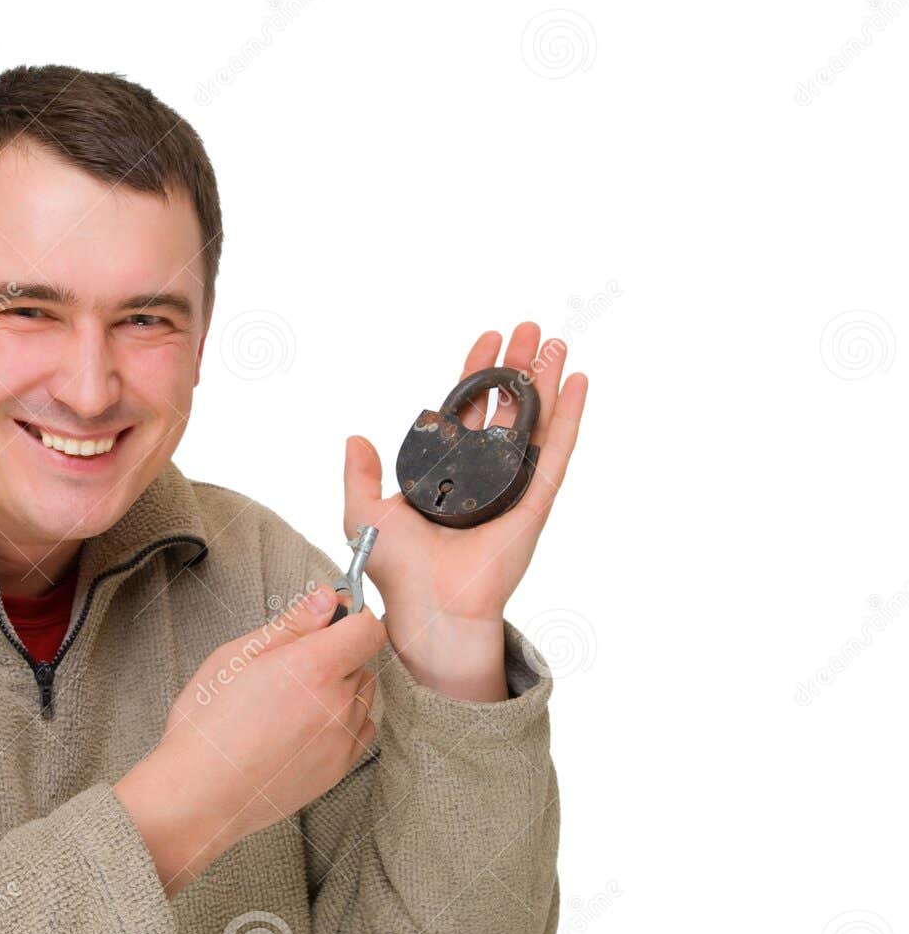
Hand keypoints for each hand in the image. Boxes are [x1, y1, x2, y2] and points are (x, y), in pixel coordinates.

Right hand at [114, 584, 385, 895]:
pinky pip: (360, 730)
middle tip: (290, 667)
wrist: (200, 795)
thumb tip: (328, 598)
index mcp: (313, 667)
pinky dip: (342, 722)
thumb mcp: (236, 657)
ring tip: (292, 701)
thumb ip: (291, 624)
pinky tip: (304, 726)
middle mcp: (337, 702)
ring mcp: (342, 739)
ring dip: (340, 689)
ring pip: (362, 696)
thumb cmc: (207, 726)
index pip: (369, 628)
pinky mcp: (340, 768)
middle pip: (362, 661)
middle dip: (336, 655)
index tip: (330, 621)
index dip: (352, 618)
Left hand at [342, 322, 587, 700]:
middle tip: (530, 329)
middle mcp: (483, 473)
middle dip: (518, 366)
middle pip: (508, 406)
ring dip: (548, 380)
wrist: (428, 605)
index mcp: (447, 469)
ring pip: (537, 420)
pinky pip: (557, 451)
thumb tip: (355, 437)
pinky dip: (570, 416)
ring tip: (556, 341)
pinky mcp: (535, 502)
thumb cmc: (396, 568)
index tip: (488, 338)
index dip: (476, 372)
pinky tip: (579, 382)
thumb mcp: (363, 512)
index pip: (467, 408)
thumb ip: (359, 474)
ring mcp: (513, 485)